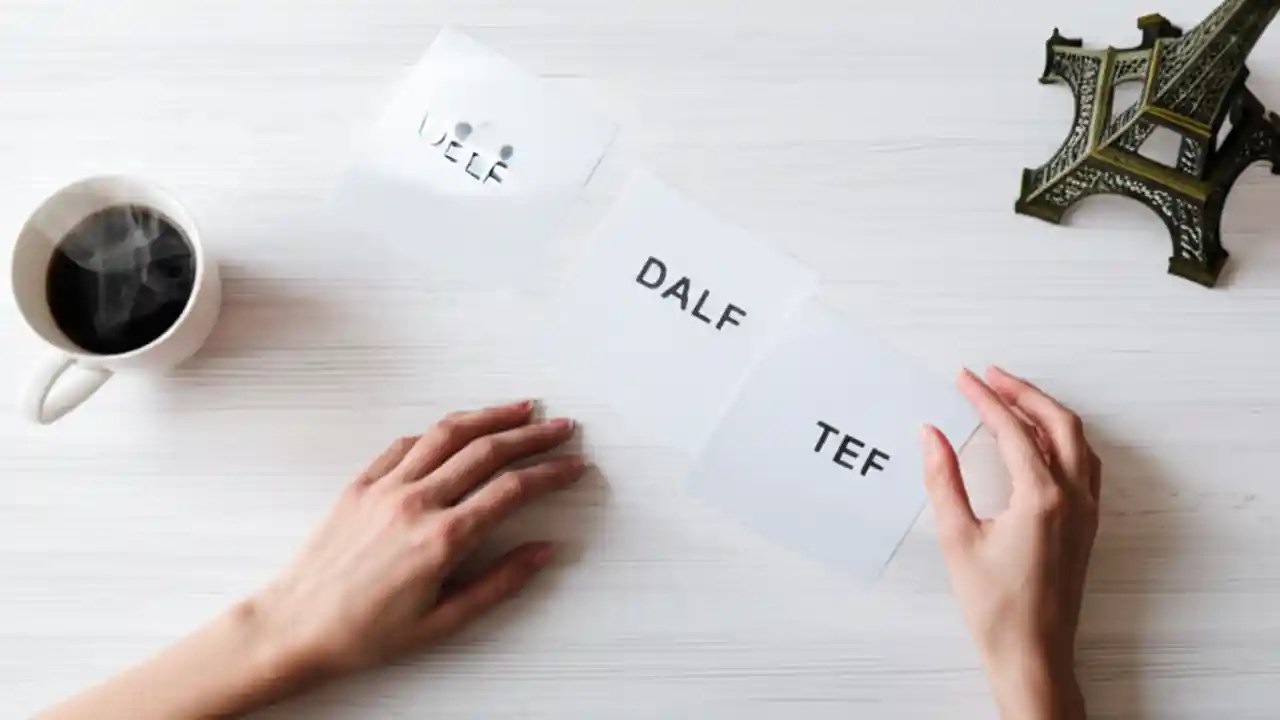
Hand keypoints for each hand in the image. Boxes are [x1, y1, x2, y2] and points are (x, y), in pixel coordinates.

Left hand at [249, 400, 584, 680]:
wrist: (294, 626)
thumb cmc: (363, 633)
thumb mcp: (443, 622)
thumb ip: (500, 583)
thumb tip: (542, 553)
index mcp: (441, 539)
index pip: (512, 490)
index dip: (551, 473)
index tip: (573, 466)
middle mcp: (415, 503)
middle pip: (486, 451)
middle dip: (531, 435)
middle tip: (560, 427)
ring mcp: (386, 487)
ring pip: (447, 434)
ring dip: (489, 416)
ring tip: (519, 409)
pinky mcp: (361, 483)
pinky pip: (406, 444)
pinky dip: (438, 431)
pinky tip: (456, 429)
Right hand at [920, 367, 1099, 719]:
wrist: (1032, 653)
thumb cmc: (996, 607)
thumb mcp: (957, 538)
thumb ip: (943, 479)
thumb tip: (932, 436)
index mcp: (1042, 498)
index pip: (1013, 430)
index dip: (985, 399)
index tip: (964, 379)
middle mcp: (1073, 498)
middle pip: (1057, 423)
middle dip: (1023, 392)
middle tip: (991, 376)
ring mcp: (1085, 512)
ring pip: (1076, 441)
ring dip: (1045, 412)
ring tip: (1012, 397)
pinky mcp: (1085, 525)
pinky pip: (1082, 464)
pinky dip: (1060, 439)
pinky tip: (1038, 440)